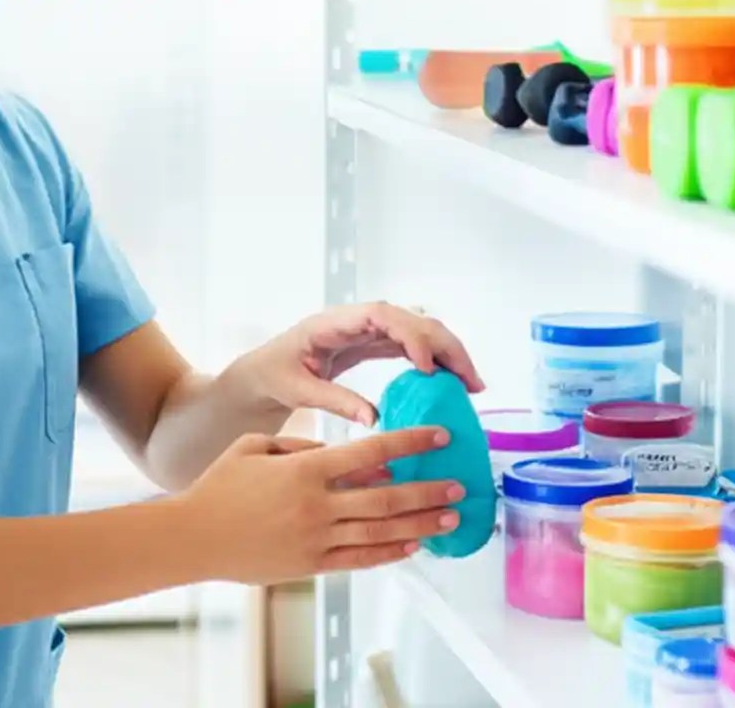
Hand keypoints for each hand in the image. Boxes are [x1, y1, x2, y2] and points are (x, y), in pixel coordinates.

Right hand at [178, 426, 464, 583]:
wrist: (193, 537)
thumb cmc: (220, 487)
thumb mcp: (256, 447)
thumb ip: (300, 444)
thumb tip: (340, 453)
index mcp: (306, 469)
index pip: (371, 452)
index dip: (410, 443)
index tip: (439, 438)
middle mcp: (317, 505)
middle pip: (387, 497)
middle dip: (428, 491)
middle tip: (459, 486)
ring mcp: (316, 538)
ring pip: (381, 532)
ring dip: (420, 524)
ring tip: (448, 519)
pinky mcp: (311, 565)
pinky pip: (360, 560)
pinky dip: (390, 554)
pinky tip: (413, 547)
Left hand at [227, 301, 484, 426]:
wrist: (262, 372)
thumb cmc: (273, 375)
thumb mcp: (298, 390)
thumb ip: (334, 401)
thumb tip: (374, 419)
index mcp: (334, 322)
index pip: (382, 315)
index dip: (410, 335)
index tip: (426, 366)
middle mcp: (357, 320)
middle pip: (411, 320)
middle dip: (444, 347)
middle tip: (469, 380)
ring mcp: (368, 330)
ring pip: (418, 332)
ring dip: (447, 354)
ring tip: (471, 385)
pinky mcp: (373, 344)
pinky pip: (410, 347)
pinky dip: (434, 362)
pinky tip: (451, 382)